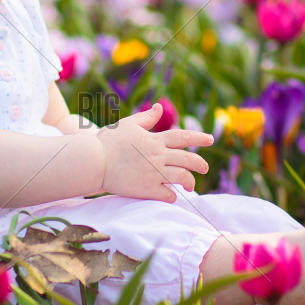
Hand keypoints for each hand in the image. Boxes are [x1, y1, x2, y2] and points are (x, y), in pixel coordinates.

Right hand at [95, 103, 214, 201]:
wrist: (93, 161)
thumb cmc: (107, 141)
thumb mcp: (128, 124)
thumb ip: (146, 118)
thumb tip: (159, 107)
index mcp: (155, 140)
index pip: (183, 137)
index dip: (199, 137)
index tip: (211, 139)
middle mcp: (158, 156)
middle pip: (188, 159)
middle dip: (200, 164)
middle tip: (205, 168)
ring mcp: (154, 173)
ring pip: (182, 177)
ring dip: (190, 182)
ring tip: (191, 186)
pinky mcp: (147, 189)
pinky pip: (167, 194)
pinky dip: (173, 196)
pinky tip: (172, 196)